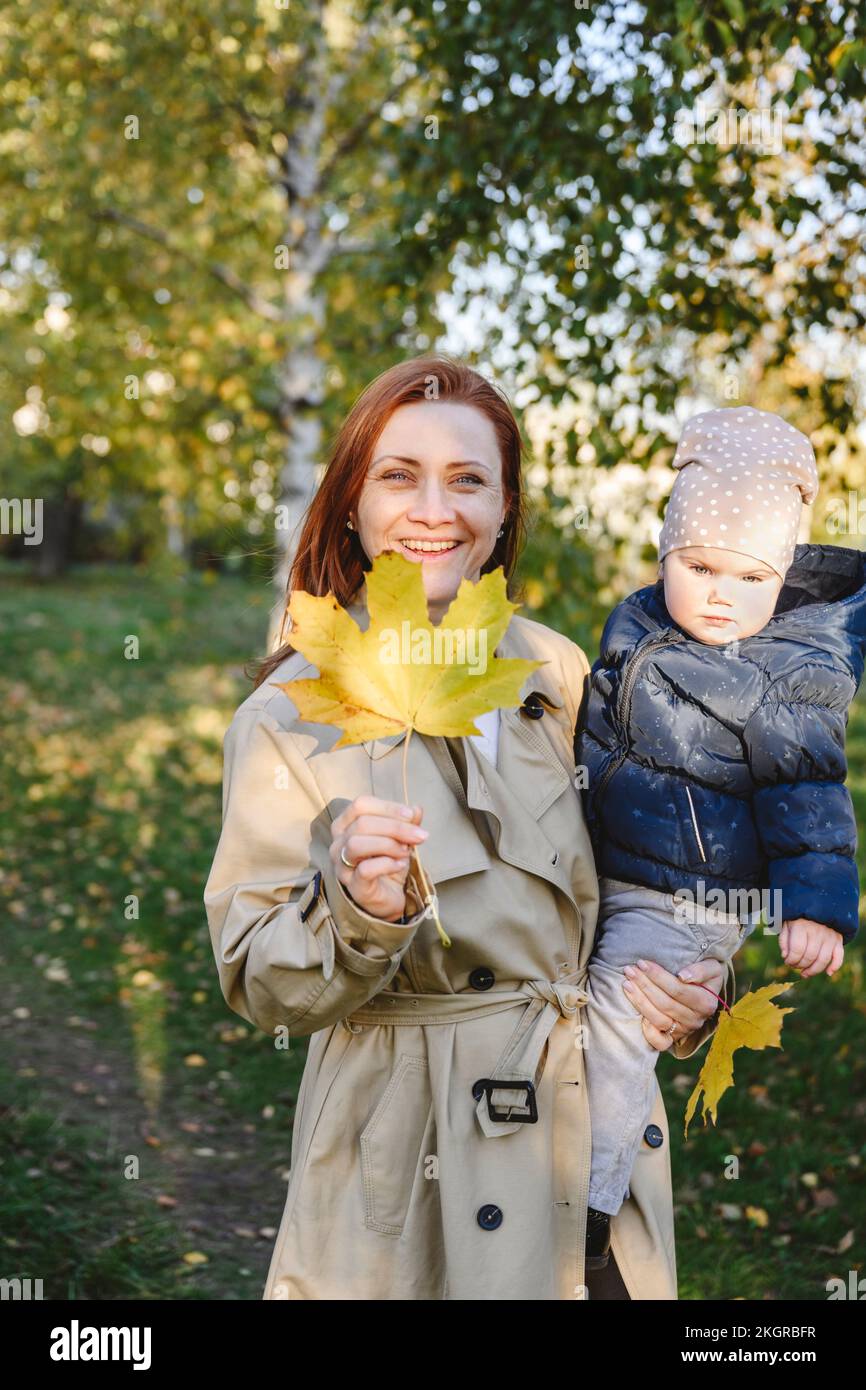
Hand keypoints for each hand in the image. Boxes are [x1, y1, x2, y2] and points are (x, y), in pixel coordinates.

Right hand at [330, 795, 426, 922]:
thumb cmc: (387, 862)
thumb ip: (407, 823)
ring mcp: (342, 865)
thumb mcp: (400, 838)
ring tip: (406, 851)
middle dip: (396, 827)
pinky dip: (387, 864)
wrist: (387, 896)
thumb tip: (417, 809)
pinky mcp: (353, 885)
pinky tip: (401, 865)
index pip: (360, 805)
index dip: (387, 807)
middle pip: (362, 823)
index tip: (411, 815)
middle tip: (419, 835)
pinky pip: (365, 869)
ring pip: (356, 844)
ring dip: (388, 844)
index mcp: (345, 824)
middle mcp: (338, 843)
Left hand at [623, 956, 725, 1051]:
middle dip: (644, 985)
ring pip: (658, 1019)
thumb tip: (683, 976)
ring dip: (639, 1001)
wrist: (705, 994)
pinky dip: (647, 1031)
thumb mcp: (712, 968)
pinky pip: (659, 1042)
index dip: (659, 976)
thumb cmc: (704, 977)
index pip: (678, 990)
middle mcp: (695, 1020)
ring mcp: (683, 1031)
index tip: (642, 963)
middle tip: (629, 970)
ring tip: (627, 984)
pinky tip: (636, 1013)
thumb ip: (702, 970)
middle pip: (665, 1003)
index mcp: (706, 1003)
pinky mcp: (673, 1039)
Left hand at [779, 918, 843, 976]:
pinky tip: (828, 973)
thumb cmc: (798, 917)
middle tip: (795, 966)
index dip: (791, 960)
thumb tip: (785, 956)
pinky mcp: (838, 940)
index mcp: (802, 926)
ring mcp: (829, 936)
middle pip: (810, 956)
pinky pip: (839, 956)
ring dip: (813, 970)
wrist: (817, 904)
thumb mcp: (786, 924)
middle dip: (800, 965)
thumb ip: (784, 939)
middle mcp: (817, 931)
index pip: (797, 949)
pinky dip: (835, 966)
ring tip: (805, 973)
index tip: (787, 961)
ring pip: (823, 960)